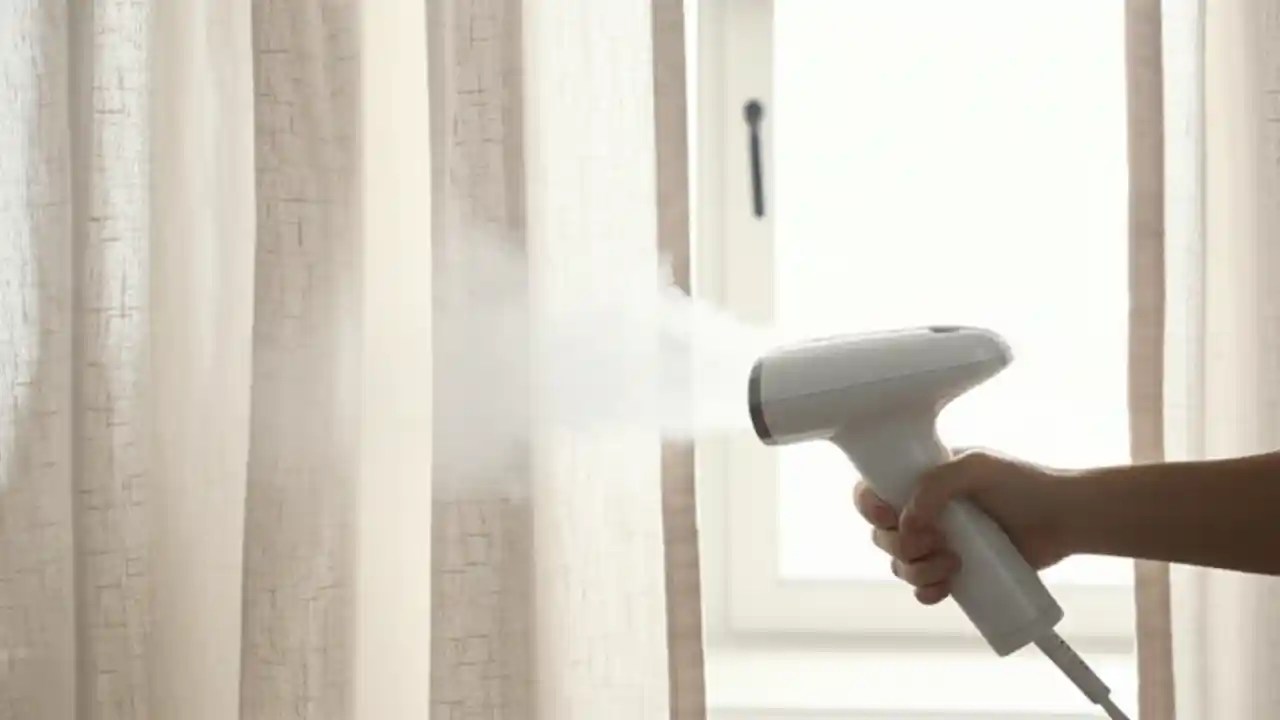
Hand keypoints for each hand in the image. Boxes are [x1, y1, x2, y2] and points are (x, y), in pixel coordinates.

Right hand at [852, 450, 1072, 604]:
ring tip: (952, 563)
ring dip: (916, 570)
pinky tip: (945, 587)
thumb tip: (906, 521)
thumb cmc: (1025, 485)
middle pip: (882, 535)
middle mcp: (924, 512)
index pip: (874, 491)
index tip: (890, 517)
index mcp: (921, 480)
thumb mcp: (976, 467)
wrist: (1065, 519)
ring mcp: (939, 543)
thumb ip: (936, 485)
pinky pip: (923, 590)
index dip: (870, 507)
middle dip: (900, 545)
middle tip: (935, 541)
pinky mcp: (956, 572)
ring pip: (901, 566)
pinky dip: (926, 592)